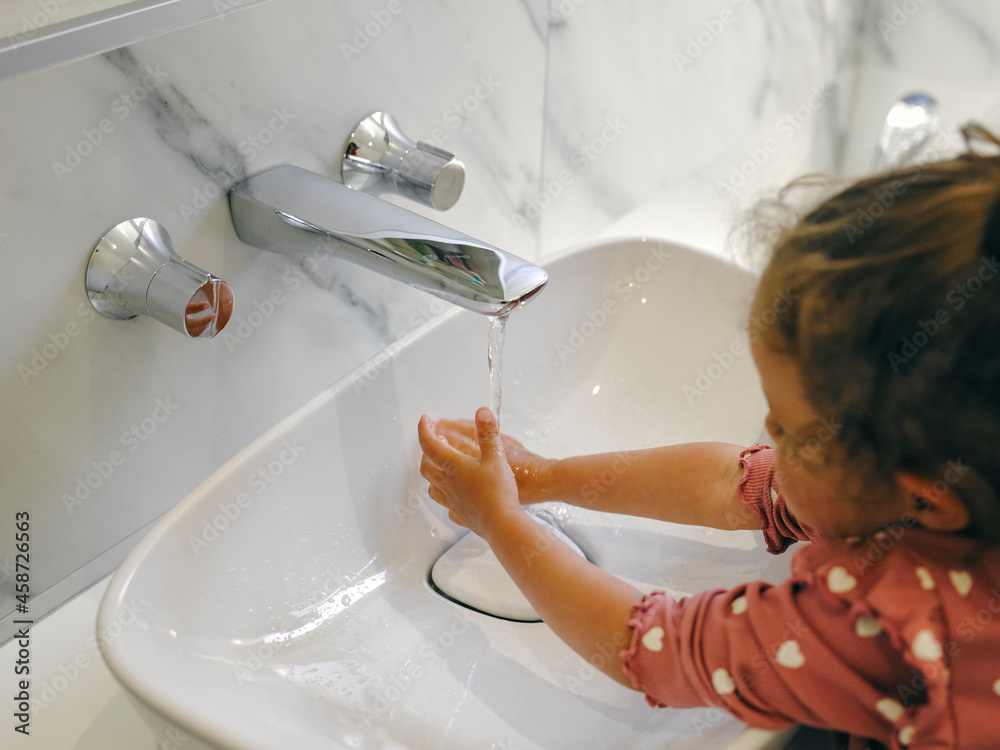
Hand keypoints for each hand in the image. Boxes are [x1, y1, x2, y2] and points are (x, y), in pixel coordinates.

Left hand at [418, 408, 522, 538]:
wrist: (502, 523)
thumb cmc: (498, 491)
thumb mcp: (497, 456)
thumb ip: (488, 433)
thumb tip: (482, 413)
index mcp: (454, 466)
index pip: (430, 444)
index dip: (424, 430)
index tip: (424, 420)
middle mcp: (448, 484)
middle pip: (427, 466)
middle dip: (427, 452)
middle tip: (436, 442)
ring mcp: (452, 501)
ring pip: (433, 487)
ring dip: (433, 475)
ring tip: (440, 469)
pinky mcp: (461, 515)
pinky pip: (448, 506)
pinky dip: (447, 497)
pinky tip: (454, 496)